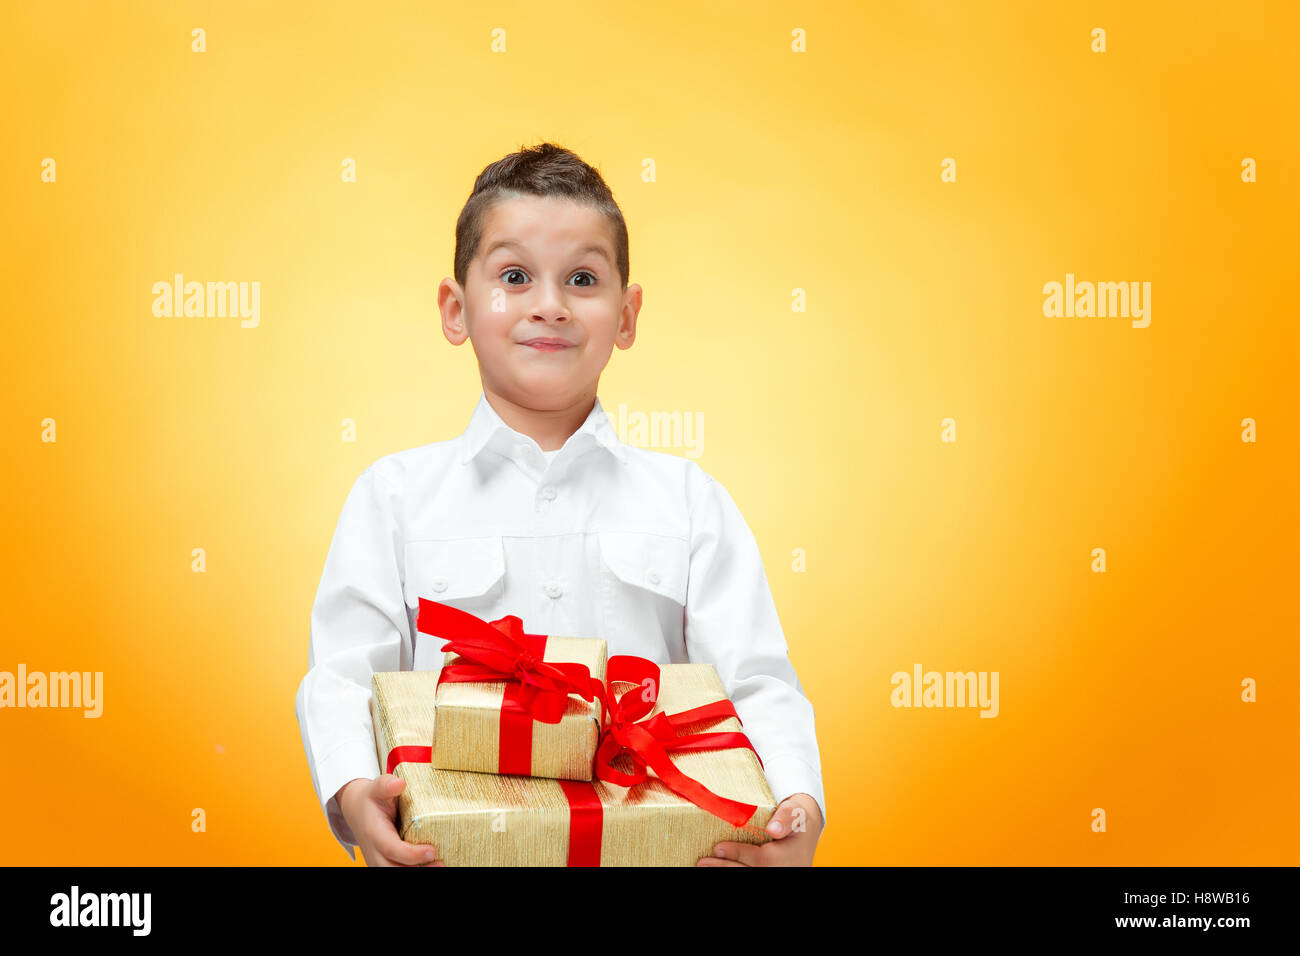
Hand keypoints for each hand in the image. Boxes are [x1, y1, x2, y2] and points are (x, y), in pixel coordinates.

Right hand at [337, 774, 444, 866]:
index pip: (391, 849)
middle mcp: (374, 851)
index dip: (411, 854)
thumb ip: (386, 785)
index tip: (432, 850)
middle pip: (393, 869)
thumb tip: (399, 783)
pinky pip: (396, 871)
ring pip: (394, 874)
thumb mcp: (376, 787)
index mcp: (374, 833)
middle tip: (441, 863)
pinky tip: (431, 865)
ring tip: (440, 866)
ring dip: (417, 872)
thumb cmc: (371, 799)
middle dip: (416, 870)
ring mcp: (377, 860)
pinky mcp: (383, 865)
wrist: (357, 810)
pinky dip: (413, 870)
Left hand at [697, 792, 822, 865]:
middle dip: (724, 868)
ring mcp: (777, 875)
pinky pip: (750, 876)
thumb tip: (772, 829)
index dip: (735, 853)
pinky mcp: (772, 875)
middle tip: (702, 862)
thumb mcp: (795, 812)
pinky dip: (733, 870)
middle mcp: (782, 872)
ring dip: (724, 872)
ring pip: (747, 877)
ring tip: (704, 866)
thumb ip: (785, 818)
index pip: (758, 859)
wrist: (806, 832)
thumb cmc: (797, 819)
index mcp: (787, 858)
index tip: (717, 847)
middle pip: (749, 873)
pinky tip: (718, 867)